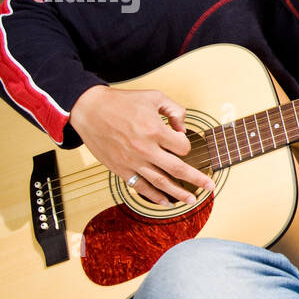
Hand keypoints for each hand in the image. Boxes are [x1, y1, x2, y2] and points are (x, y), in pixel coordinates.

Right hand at [70, 85, 215, 204]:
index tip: (182, 143)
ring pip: (160, 182)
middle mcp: (144, 148)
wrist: (89, 109)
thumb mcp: (154, 96)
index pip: (182, 146)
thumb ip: (175, 110)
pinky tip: (165, 202)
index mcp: (154, 130)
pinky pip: (140, 187)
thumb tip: (183, 129)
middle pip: (177, 169)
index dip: (187, 145)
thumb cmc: (121, 102)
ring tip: (191, 200)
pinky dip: (154, 197)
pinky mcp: (121, 169)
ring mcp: (132, 161)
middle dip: (196, 179)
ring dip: (178, 193)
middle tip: (209, 186)